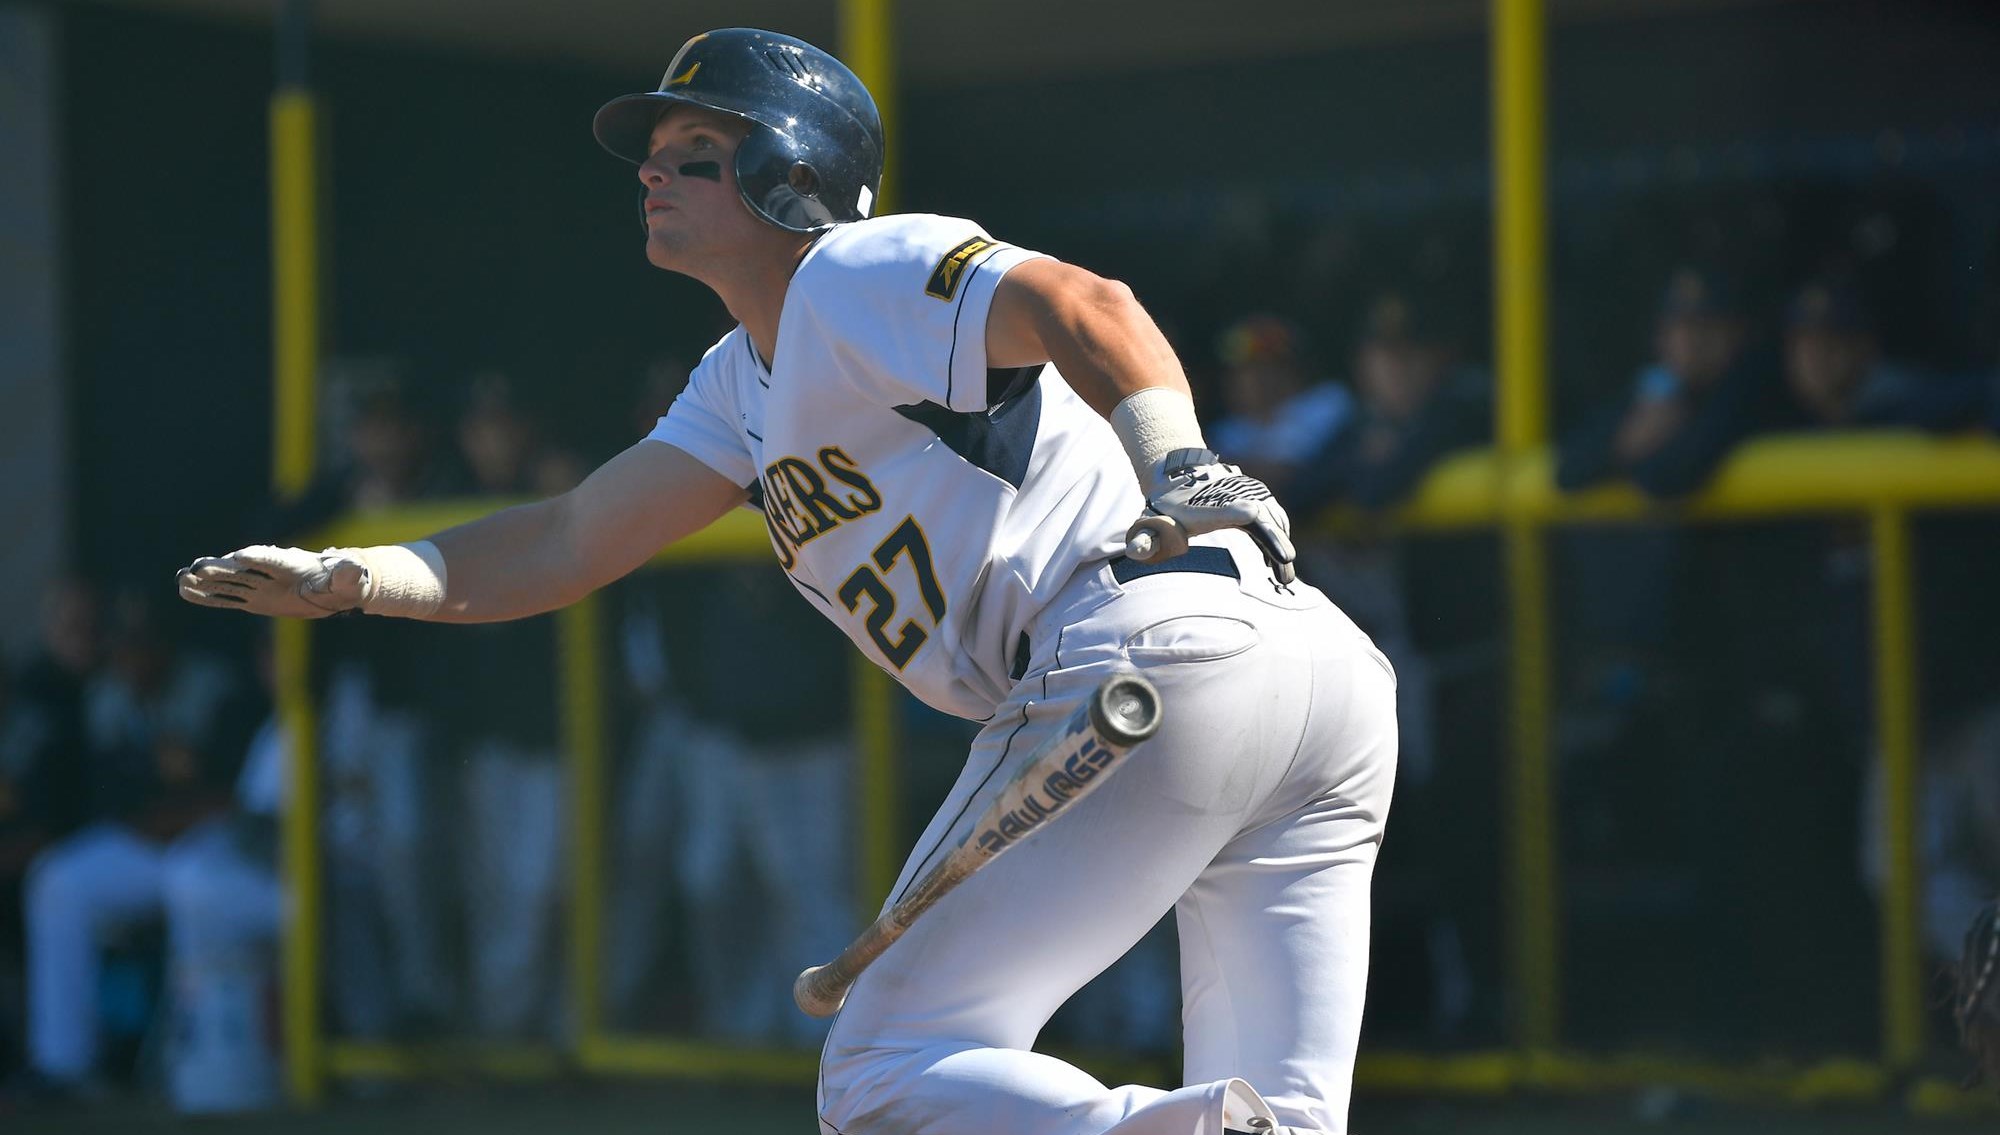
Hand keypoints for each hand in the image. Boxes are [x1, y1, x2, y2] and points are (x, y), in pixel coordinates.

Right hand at [177, 544, 367, 617]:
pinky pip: (227, 598)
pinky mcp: (254, 599)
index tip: (241, 556)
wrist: (336, 587)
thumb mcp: (349, 580)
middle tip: (198, 566)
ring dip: (206, 581)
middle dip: (222, 568)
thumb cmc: (344, 582)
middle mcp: (271, 572)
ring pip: (229, 582)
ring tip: (182, 577)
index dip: (259, 557)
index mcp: (293, 565)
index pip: (273, 559)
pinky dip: (208, 596)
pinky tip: (185, 591)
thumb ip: (347, 575)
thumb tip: (354, 566)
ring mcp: (260, 585)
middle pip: (243, 569)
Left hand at [1128, 448, 1295, 584]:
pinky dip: (1279, 535)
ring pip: (1274, 519)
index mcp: (1213, 506)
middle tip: (1283, 576)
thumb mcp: (1151, 523)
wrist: (1178, 476)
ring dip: (1281, 545)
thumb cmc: (1166, 508)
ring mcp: (1249, 493)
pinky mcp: (1258, 496)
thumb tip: (1135, 550)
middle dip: (1277, 546)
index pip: (1237, 511)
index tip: (1269, 535)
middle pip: (1265, 519)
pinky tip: (1278, 559)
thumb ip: (1145, 539)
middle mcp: (1236, 495)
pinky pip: (1275, 517)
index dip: (1250, 520)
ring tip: (1283, 575)